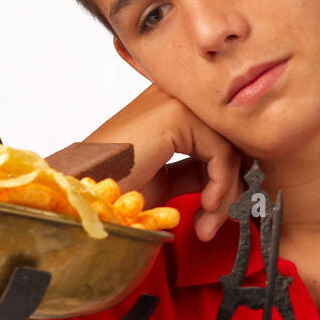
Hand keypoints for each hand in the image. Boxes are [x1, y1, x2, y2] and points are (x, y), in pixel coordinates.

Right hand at [82, 84, 245, 240]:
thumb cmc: (111, 186)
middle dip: (229, 188)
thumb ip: (196, 171)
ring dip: (224, 195)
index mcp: (170, 107)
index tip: (218, 210)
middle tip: (216, 221)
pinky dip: (220, 186)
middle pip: (230, 140)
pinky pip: (221, 153)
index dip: (226, 176)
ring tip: (207, 222)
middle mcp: (175, 98)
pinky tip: (203, 206)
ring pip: (230, 148)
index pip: (219, 137)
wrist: (84, 191)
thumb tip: (234, 182)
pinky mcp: (178, 114)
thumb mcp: (165, 178)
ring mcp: (176, 101)